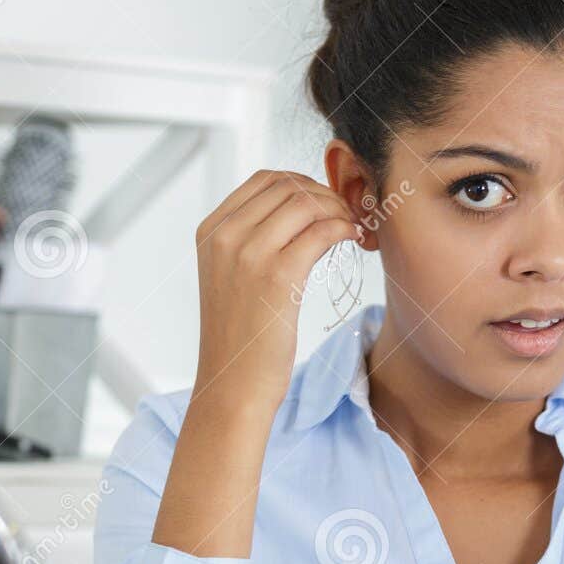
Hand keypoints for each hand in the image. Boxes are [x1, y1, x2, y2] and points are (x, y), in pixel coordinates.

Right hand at [190, 169, 360, 412]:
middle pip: (289, 185)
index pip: (265, 180)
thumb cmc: (241, 336)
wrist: (233, 383)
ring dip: (339, 209)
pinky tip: (352, 239)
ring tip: (352, 228)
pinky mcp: (277, 275)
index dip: (304, 184)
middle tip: (346, 215)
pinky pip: (321, 231)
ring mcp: (248, 253)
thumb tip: (300, 208)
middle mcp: (225, 235)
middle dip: (326, 194)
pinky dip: (343, 227)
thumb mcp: (231, 276)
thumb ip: (252, 239)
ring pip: (307, 202)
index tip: (325, 204)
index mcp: (211, 230)